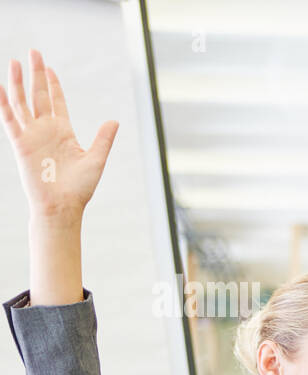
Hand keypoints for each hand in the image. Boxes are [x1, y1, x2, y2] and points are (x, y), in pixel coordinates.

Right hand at [0, 51, 117, 221]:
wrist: (62, 207)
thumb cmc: (79, 188)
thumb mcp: (96, 159)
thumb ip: (103, 139)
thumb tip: (114, 120)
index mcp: (63, 132)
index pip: (56, 102)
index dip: (53, 85)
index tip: (50, 68)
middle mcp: (45, 130)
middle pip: (37, 96)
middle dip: (35, 74)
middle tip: (33, 53)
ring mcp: (31, 136)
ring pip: (21, 103)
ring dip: (17, 83)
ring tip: (14, 61)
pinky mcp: (20, 144)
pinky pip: (10, 120)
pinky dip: (4, 103)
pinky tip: (0, 86)